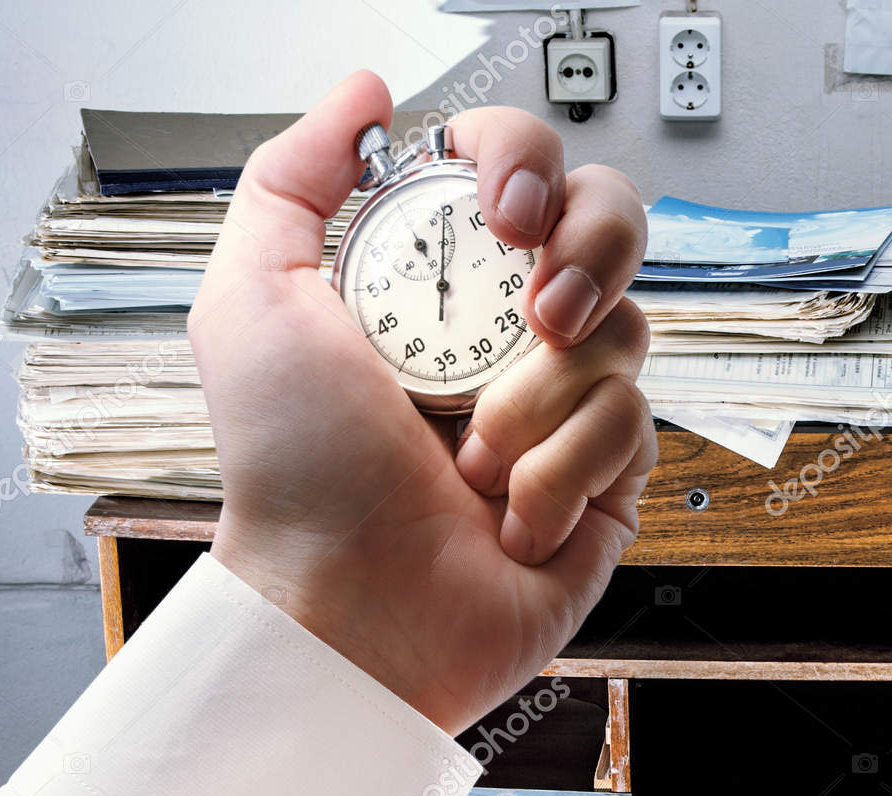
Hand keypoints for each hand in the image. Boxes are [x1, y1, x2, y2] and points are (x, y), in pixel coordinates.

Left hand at [189, 71, 653, 734]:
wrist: (352, 605)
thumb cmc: (296, 474)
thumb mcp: (255, 304)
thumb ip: (293, 180)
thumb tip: (366, 95)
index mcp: (439, 280)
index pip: (521, 172)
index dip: (529, 167)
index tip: (501, 217)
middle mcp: (510, 331)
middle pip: (613, 226)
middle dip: (588, 255)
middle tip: (536, 315)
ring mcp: (567, 403)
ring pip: (626, 332)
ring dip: (539, 402)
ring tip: (473, 460)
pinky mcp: (611, 476)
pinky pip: (635, 426)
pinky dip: (562, 473)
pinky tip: (509, 515)